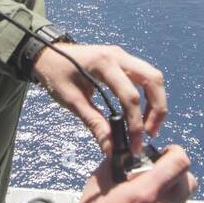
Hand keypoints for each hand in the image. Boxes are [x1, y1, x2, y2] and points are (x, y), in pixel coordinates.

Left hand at [31, 42, 166, 154]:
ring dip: (156, 102)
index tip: (133, 145)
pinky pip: (144, 76)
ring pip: (152, 76)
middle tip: (150, 133)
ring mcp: (122, 56)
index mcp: (104, 63)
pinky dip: (148, 95)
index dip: (135, 123)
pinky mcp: (123, 60)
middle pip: (152, 80)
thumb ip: (94, 123)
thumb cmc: (55, 74)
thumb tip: (110, 149)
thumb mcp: (71, 100)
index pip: (129, 96)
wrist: (46, 53)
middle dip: (157, 109)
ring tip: (148, 127)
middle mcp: (119, 56)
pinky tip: (141, 113)